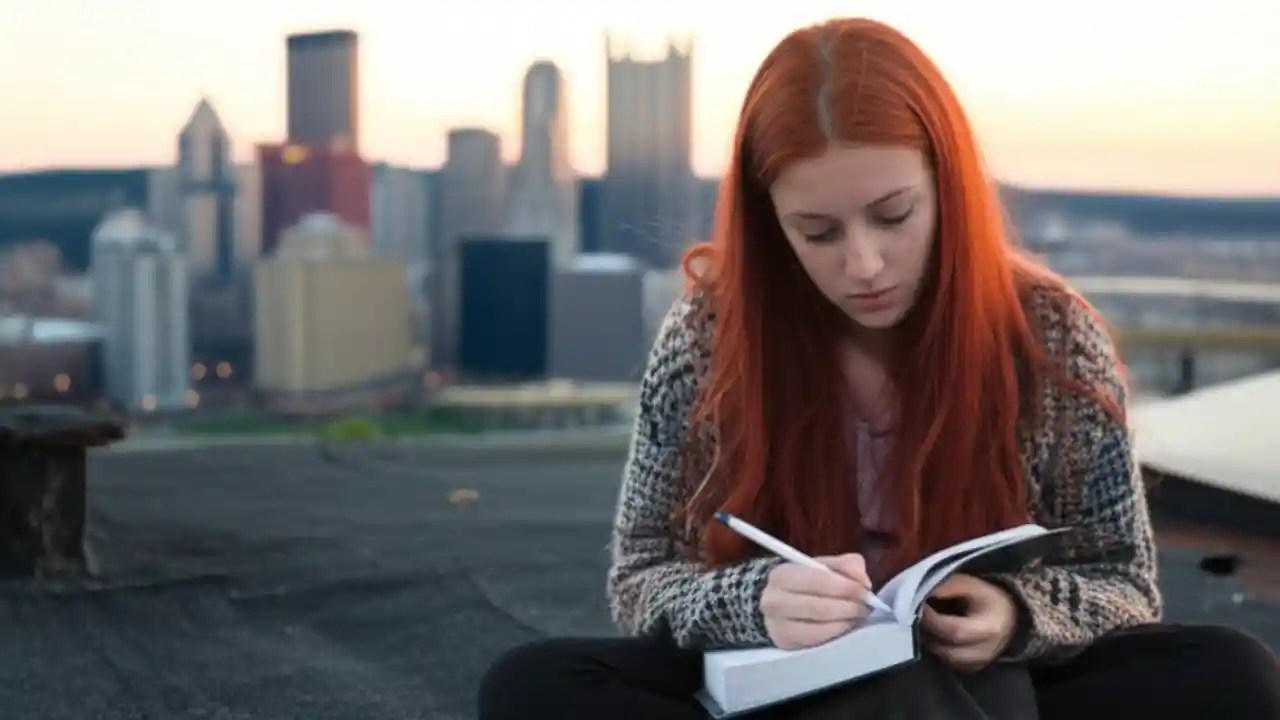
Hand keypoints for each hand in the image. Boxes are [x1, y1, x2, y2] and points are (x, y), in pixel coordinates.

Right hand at [761, 554, 875, 649]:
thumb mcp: (820, 565)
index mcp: (782, 575)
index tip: (865, 590)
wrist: (772, 603)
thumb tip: (864, 583)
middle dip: (849, 607)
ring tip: (858, 616)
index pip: (818, 580)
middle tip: (866, 606)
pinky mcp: (786, 643)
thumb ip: (846, 565)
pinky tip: (845, 626)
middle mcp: (775, 601)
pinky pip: (818, 641)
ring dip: (846, 622)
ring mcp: (778, 626)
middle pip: (819, 607)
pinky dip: (837, 633)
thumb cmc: (802, 582)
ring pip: (820, 628)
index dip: (846, 586)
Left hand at [921, 574, 1018, 671]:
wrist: (1008, 617)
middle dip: (926, 632)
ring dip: (928, 642)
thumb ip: (949, 586)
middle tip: (914, 615)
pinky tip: (931, 634)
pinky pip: (946, 664)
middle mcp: (984, 652)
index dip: (932, 619)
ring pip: (943, 659)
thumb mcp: (972, 585)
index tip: (918, 605)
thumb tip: (923, 592)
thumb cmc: (987, 598)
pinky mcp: (970, 669)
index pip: (954, 631)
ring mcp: (978, 664)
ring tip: (922, 623)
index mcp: (989, 629)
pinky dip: (935, 650)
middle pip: (946, 650)